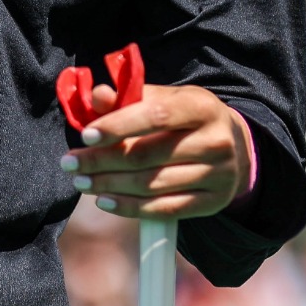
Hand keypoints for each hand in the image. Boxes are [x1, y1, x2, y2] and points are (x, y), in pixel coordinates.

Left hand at [60, 82, 248, 219]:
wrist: (235, 148)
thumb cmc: (187, 118)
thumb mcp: (165, 99)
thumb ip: (129, 97)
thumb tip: (97, 95)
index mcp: (202, 107)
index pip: (156, 116)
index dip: (118, 126)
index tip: (85, 136)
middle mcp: (215, 141)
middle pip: (148, 156)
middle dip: (102, 160)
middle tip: (70, 163)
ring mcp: (218, 175)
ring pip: (152, 185)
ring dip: (109, 185)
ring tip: (82, 181)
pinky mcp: (212, 203)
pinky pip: (164, 210)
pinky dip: (129, 207)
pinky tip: (104, 201)